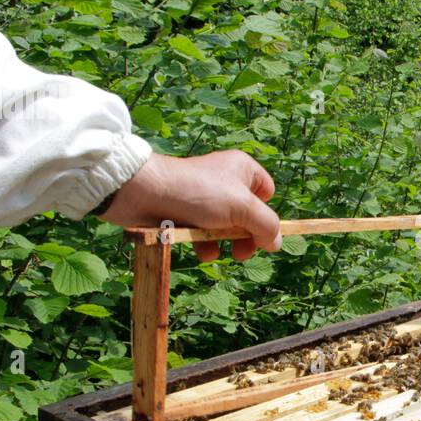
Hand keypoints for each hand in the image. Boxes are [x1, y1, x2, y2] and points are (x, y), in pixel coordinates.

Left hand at [98, 151, 280, 261]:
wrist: (144, 193)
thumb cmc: (198, 193)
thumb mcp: (242, 209)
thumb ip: (266, 226)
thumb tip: (276, 243)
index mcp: (242, 169)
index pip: (267, 192)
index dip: (266, 213)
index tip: (261, 231)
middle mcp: (224, 180)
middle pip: (248, 214)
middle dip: (245, 236)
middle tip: (241, 251)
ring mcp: (204, 197)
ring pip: (226, 227)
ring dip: (223, 243)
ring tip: (214, 249)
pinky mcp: (186, 212)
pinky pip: (204, 233)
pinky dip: (204, 244)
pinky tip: (198, 249)